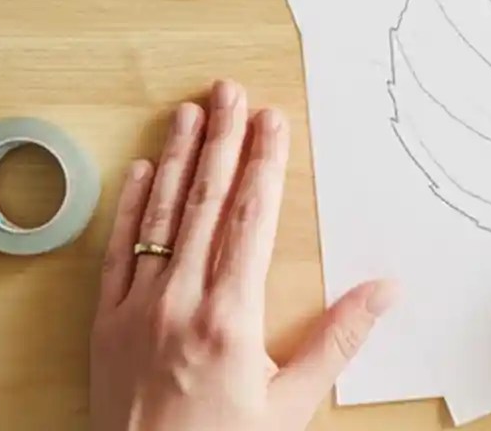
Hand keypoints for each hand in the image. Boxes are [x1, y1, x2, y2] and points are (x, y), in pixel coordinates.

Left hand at [90, 80, 396, 430]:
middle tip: (229, 91)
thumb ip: (338, 341)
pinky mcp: (105, 324)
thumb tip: (385, 291)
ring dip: (175, 158)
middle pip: (204, 201)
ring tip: (189, 113)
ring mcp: (136, 309)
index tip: (271, 120)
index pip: (250, 218)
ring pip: (159, 216)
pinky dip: (129, 208)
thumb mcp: (293, 405)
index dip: (264, 163)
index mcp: (230, 316)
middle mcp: (179, 301)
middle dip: (222, 140)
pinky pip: (116, 252)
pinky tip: (139, 172)